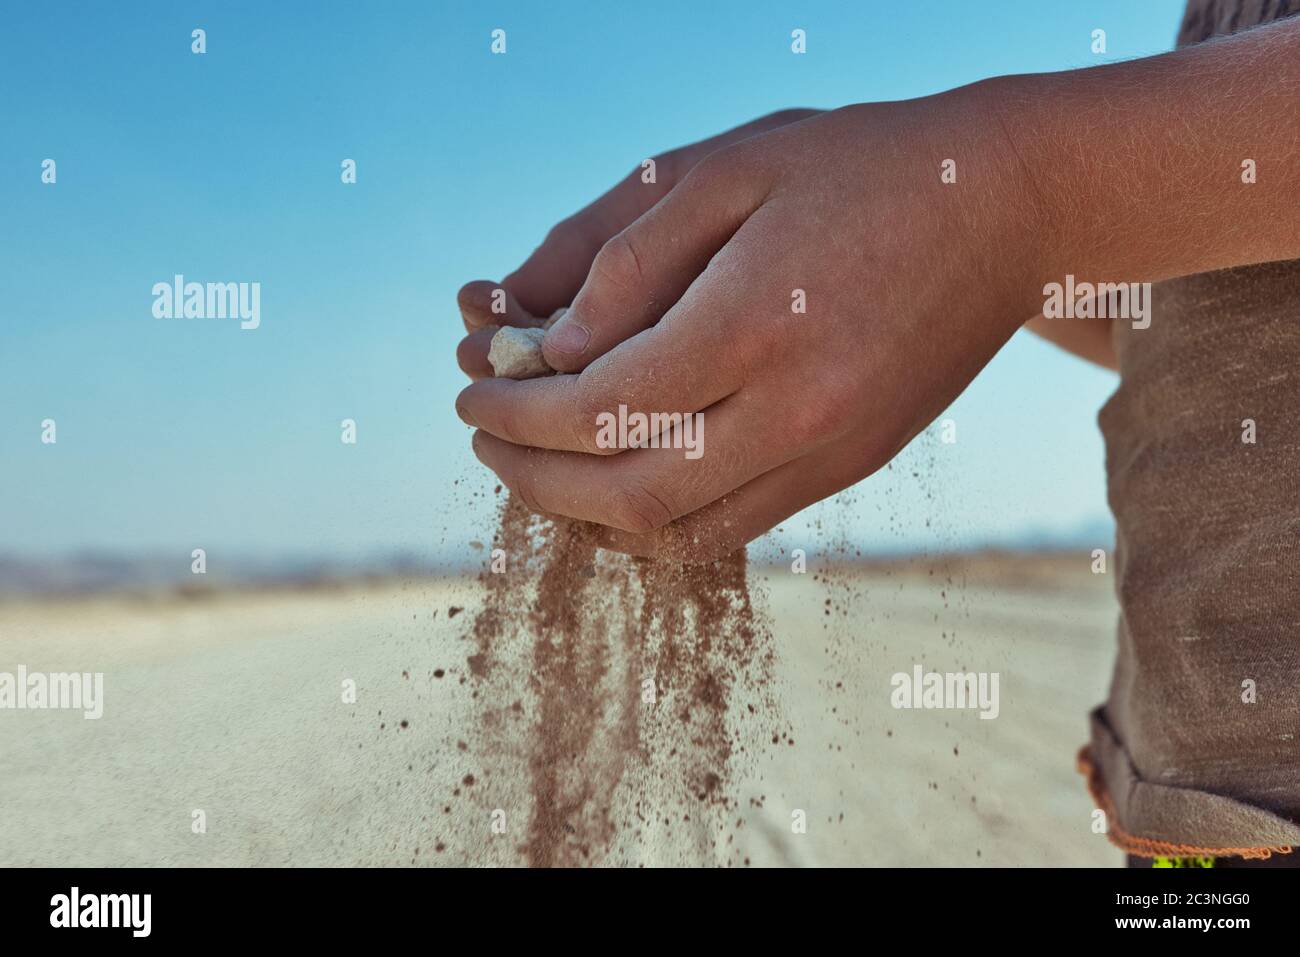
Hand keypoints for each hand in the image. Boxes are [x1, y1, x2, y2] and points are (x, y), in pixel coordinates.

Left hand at [456, 81, 1047, 560]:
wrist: (1004, 206)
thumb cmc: (860, 167)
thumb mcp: (729, 169)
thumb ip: (626, 260)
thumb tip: (548, 348)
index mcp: (755, 324)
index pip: (600, 406)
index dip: (518, 413)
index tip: (470, 395)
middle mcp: (795, 412)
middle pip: (627, 493)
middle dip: (534, 478)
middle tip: (485, 442)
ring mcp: (830, 454)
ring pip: (679, 532)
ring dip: (588, 516)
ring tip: (539, 469)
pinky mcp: (851, 469)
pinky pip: (732, 528)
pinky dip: (657, 526)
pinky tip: (619, 485)